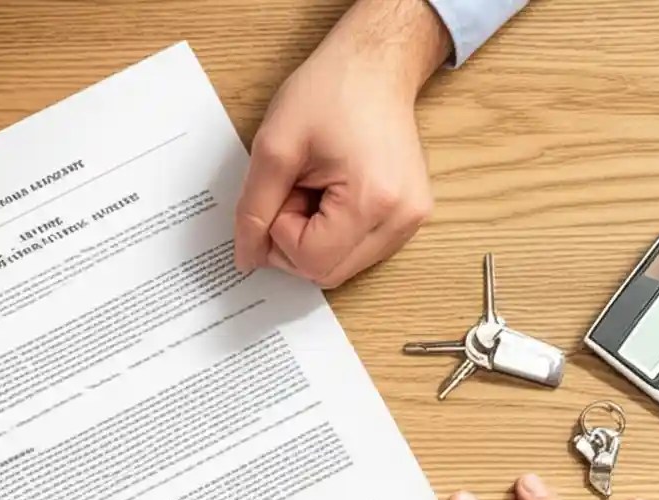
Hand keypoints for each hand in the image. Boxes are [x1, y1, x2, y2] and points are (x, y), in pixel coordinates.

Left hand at [233, 0, 450, 287]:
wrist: (375, 66)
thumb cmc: (330, 92)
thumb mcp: (275, 146)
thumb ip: (254, 209)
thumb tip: (246, 258)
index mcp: (374, 199)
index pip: (311, 260)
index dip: (280, 233)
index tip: (284, 190)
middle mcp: (403, 218)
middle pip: (328, 273)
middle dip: (296, 241)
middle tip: (295, 190)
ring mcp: (412, 220)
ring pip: (343, 267)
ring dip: (314, 239)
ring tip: (315, 188)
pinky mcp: (410, 216)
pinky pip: (359, 251)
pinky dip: (334, 234)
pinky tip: (333, 194)